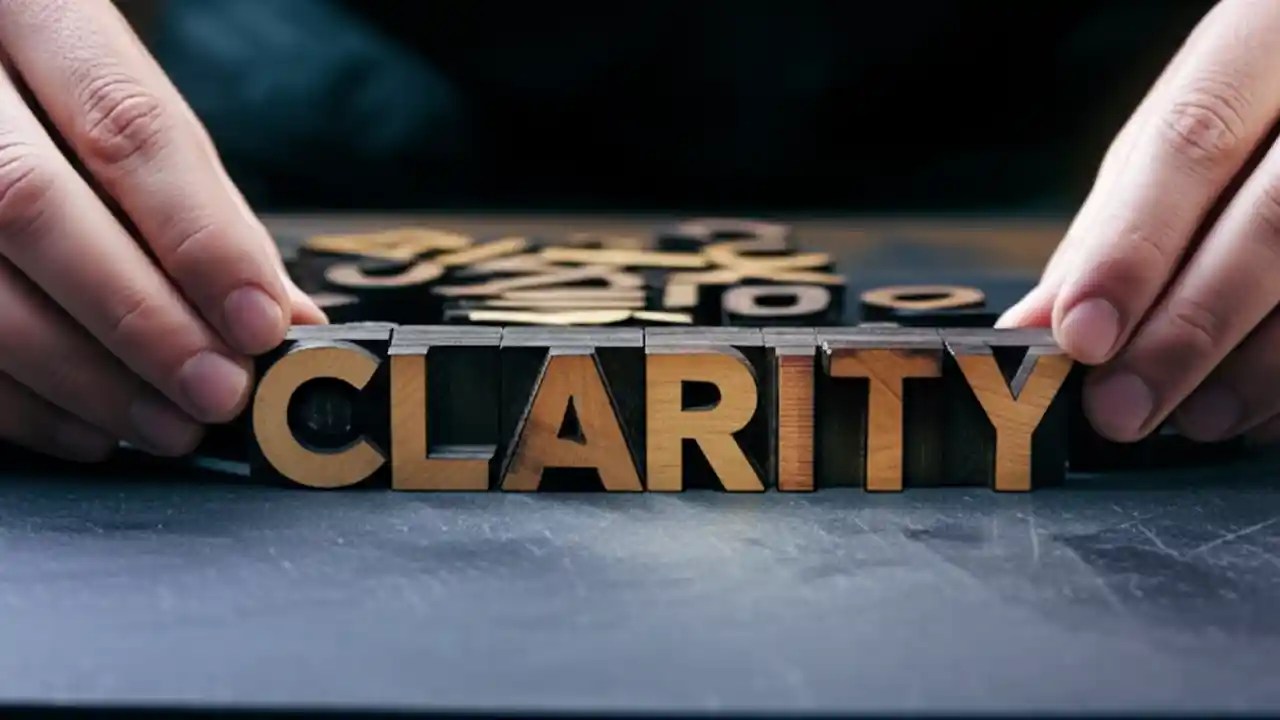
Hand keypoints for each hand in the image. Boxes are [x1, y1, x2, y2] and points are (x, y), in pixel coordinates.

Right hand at [0, 0, 324, 461]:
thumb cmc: (54, 88)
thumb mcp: (122, 101)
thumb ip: (199, 201)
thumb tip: (283, 314)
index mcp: (33, 12)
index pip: (126, 125)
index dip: (199, 235)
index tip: (260, 321)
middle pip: (34, 207)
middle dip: (141, 320)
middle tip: (219, 391)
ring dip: (82, 377)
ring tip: (167, 424)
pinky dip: (18, 401)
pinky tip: (86, 428)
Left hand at [997, 0, 1279, 446]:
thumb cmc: (1252, 111)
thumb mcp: (1179, 136)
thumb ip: (1115, 221)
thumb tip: (1036, 321)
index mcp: (1263, 37)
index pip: (1192, 141)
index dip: (1133, 248)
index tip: (1081, 336)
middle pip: (1272, 221)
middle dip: (1185, 329)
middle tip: (1120, 408)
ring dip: (1257, 367)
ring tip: (1192, 418)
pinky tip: (1259, 409)